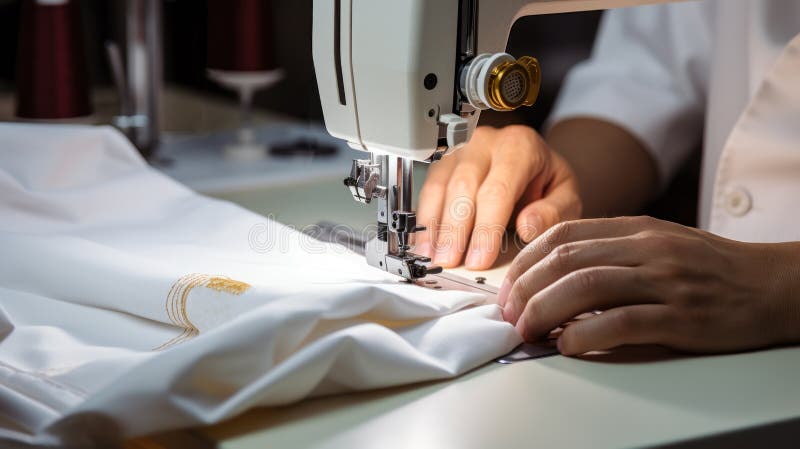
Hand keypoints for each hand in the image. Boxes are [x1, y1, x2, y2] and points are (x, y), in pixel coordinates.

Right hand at [415, 125, 580, 269]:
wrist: (535, 166)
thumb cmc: (547, 184)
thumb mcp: (566, 198)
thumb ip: (553, 213)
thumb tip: (527, 228)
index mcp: (520, 146)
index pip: (498, 189)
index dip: (486, 228)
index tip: (479, 259)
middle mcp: (486, 142)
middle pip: (464, 186)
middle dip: (455, 230)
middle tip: (451, 262)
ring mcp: (461, 150)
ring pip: (441, 186)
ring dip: (435, 226)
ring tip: (435, 256)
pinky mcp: (443, 161)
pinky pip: (428, 188)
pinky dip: (425, 219)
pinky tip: (425, 243)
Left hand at [498, 216, 799, 354]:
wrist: (774, 285)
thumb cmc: (710, 268)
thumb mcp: (659, 242)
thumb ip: (611, 251)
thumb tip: (554, 276)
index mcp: (637, 228)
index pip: (563, 234)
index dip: (526, 260)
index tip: (509, 286)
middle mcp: (647, 247)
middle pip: (566, 259)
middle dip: (525, 288)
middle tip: (509, 314)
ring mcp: (665, 280)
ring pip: (586, 286)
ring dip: (544, 310)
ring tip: (527, 330)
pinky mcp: (682, 316)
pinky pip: (622, 322)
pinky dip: (585, 334)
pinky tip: (567, 345)